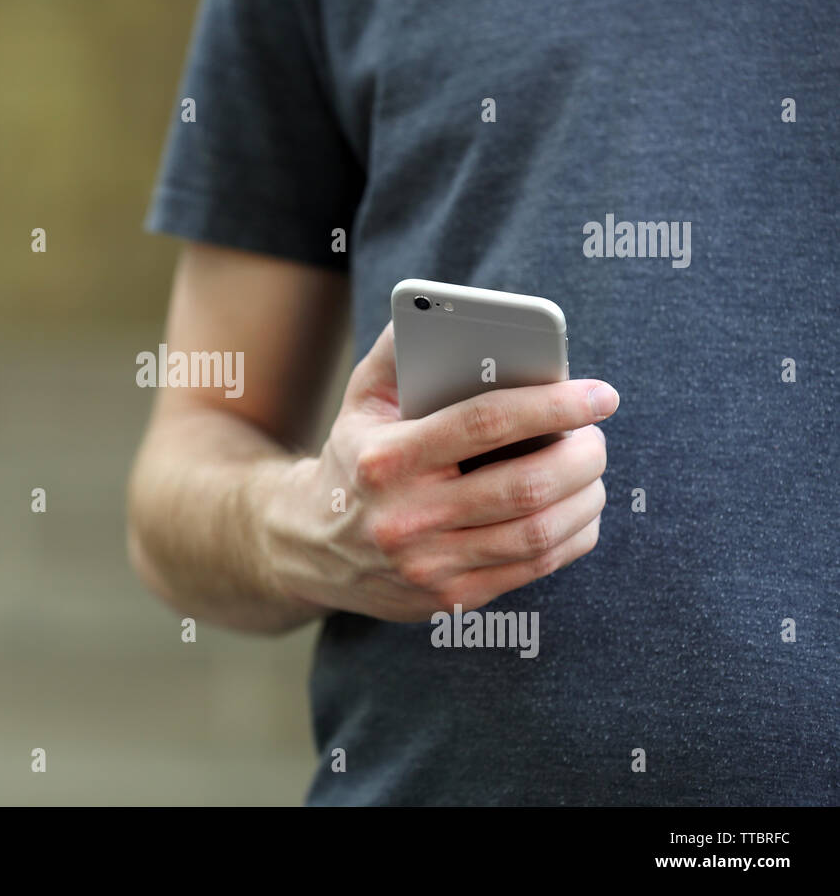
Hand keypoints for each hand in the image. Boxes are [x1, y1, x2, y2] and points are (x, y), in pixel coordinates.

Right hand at [262, 321, 616, 622]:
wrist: (308, 547)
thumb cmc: (352, 457)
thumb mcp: (360, 400)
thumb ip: (400, 351)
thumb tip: (447, 310)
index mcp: (385, 458)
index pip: (486, 424)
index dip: (553, 405)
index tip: (600, 395)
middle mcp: (405, 517)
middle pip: (525, 485)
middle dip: (582, 455)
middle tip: (597, 435)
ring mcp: (428, 565)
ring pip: (539, 532)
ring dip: (586, 497)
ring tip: (592, 470)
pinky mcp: (448, 598)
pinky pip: (534, 567)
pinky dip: (573, 536)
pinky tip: (578, 510)